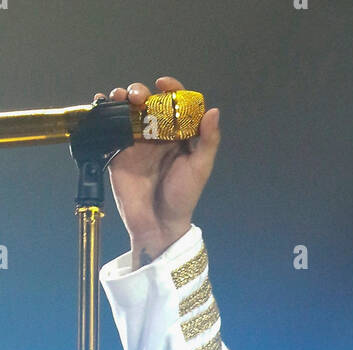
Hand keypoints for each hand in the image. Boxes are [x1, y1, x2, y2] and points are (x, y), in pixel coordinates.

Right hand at [96, 75, 220, 266]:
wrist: (156, 223)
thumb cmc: (182, 197)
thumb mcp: (199, 169)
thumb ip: (207, 141)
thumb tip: (213, 111)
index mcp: (177, 135)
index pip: (174, 104)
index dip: (171, 89)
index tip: (163, 85)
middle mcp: (156, 133)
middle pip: (146, 101)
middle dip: (140, 91)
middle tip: (138, 97)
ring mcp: (135, 140)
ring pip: (126, 109)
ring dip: (121, 97)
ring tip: (119, 98)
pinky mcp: (117, 150)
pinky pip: (108, 125)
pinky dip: (102, 109)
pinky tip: (101, 102)